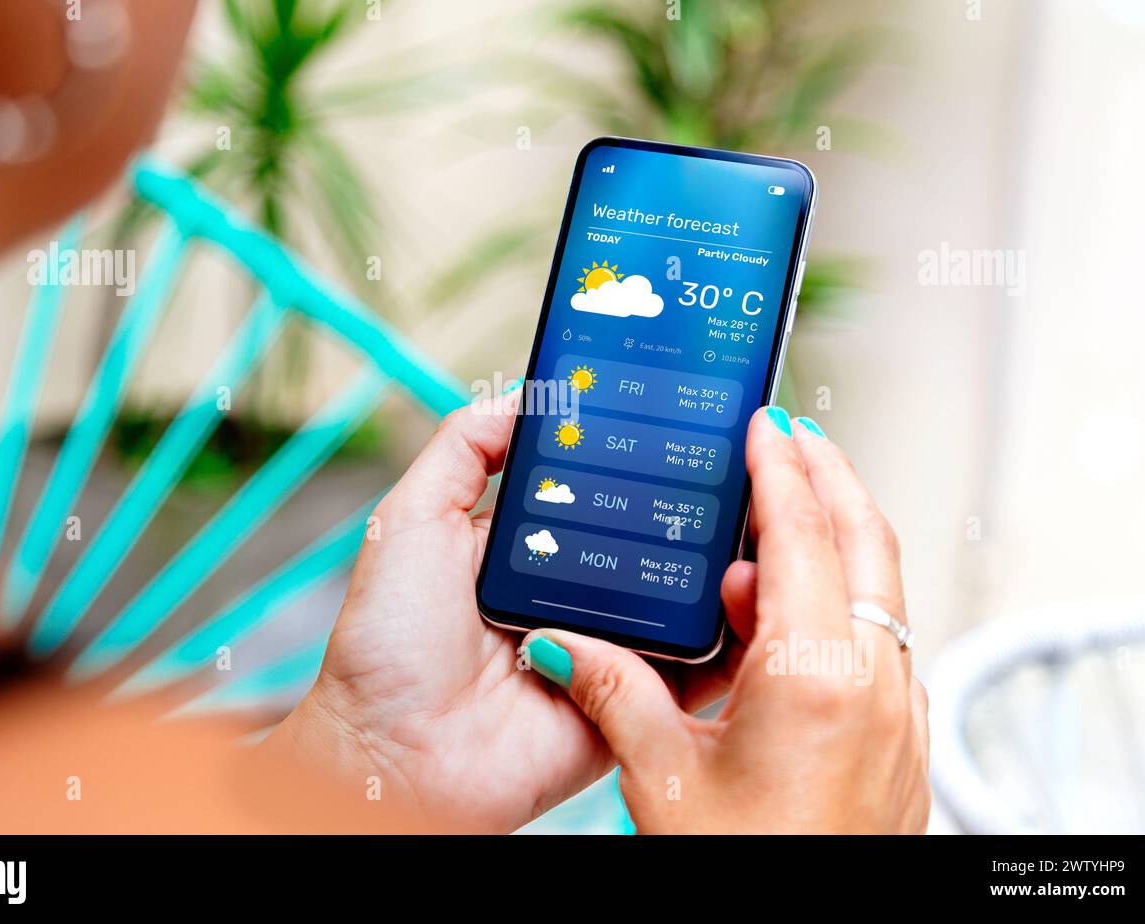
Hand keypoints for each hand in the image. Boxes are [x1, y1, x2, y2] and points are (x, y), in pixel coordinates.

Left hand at [269, 389, 744, 831]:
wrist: (396, 756)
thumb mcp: (410, 521)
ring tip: (757, 512)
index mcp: (531, 541)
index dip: (637, 446)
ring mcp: (610, 643)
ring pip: (686, 592)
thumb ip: (465, 449)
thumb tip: (530, 389)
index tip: (686, 401)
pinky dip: (730, 634)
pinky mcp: (633, 698)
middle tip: (744, 453)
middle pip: (653, 530)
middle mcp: (577, 587)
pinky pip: (696, 666)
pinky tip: (755, 592)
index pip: (601, 481)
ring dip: (720, 559)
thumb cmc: (387, 645)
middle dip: (696, 497)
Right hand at [520, 407, 930, 833]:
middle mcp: (876, 682)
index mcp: (816, 676)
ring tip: (759, 538)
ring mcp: (900, 712)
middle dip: (827, 477)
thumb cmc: (747, 872)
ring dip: (831, 540)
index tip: (766, 420)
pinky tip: (782, 620)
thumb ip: (614, 691)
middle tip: (787, 436)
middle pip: (865, 540)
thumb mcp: (660, 780)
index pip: (803, 533)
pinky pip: (878, 637)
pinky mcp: (901, 739)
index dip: (780, 467)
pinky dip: (838, 600)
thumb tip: (562, 642)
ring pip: (878, 588)